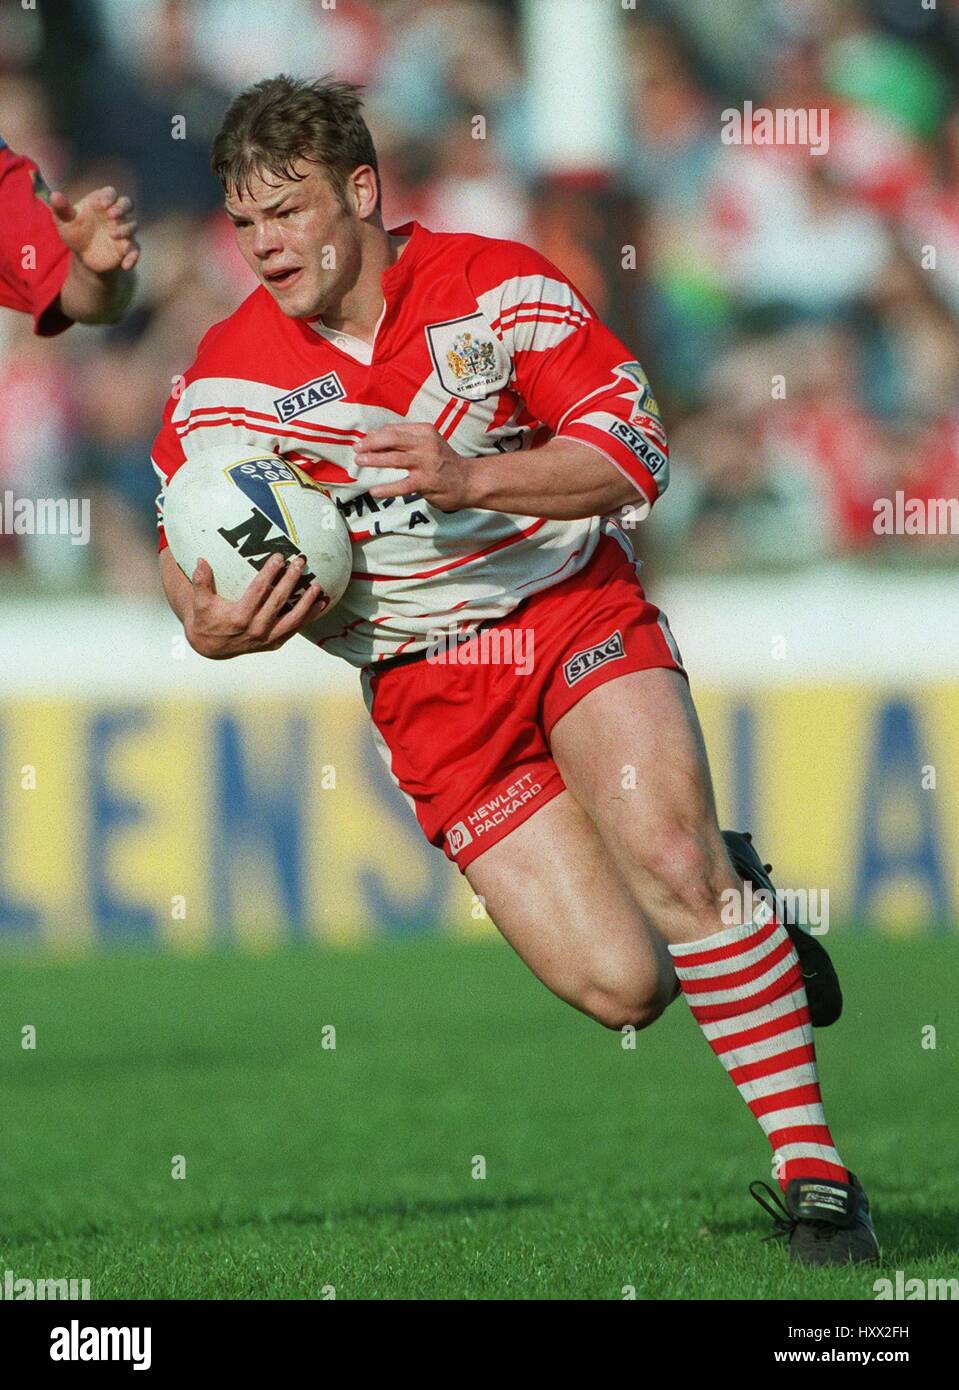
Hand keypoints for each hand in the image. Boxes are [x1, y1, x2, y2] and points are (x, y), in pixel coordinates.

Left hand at [50, 184, 139, 273]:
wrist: (83, 257)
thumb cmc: (74, 233)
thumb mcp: (64, 222)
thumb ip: (61, 209)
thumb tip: (55, 195)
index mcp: (100, 203)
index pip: (110, 192)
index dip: (109, 196)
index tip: (102, 205)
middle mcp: (115, 215)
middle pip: (127, 203)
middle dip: (122, 207)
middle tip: (112, 215)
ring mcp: (123, 231)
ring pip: (133, 225)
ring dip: (125, 229)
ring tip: (112, 236)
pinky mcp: (126, 248)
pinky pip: (135, 250)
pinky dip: (133, 257)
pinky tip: (125, 266)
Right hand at [184, 553, 329, 658]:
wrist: (212, 647)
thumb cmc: (206, 618)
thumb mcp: (200, 602)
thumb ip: (201, 582)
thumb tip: (201, 560)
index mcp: (239, 618)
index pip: (258, 592)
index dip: (269, 573)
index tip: (279, 557)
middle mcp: (256, 630)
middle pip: (278, 601)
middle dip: (291, 580)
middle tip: (300, 562)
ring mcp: (268, 638)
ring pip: (293, 619)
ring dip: (307, 602)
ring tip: (317, 585)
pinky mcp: (275, 643)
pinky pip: (296, 628)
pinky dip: (310, 616)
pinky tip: (322, 603)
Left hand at [356, 423, 473, 510]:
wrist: (469, 481)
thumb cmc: (444, 462)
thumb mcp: (428, 443)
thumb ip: (405, 439)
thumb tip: (375, 437)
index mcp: (425, 431)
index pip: (394, 429)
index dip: (375, 435)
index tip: (363, 441)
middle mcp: (426, 444)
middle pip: (392, 438)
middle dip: (371, 443)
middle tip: (357, 449)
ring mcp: (426, 463)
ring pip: (394, 458)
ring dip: (374, 460)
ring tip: (360, 462)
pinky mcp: (426, 482)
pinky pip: (402, 485)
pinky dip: (386, 488)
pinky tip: (374, 491)